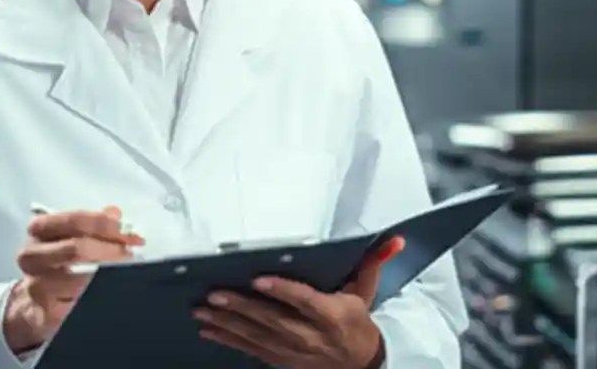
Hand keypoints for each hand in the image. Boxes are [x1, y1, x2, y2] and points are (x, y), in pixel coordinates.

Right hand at [3, 206, 144, 352]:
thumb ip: (94, 224)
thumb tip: (115, 213)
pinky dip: (96, 297)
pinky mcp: (43, 311)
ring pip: (78, 279)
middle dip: (109, 249)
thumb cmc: (58, 263)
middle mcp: (31, 255)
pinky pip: (76, 304)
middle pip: (76, 248)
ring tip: (124, 272)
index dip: (104, 225)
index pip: (74, 221)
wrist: (37, 301)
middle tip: (129, 253)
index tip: (126, 232)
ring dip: (107, 275)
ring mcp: (35, 285)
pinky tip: (109, 292)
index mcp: (39, 230)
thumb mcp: (72, 237)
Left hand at [195, 236, 405, 368]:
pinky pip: (250, 349)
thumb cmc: (356, 322)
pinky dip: (228, 340)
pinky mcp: (280, 359)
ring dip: (226, 324)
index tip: (258, 279)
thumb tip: (394, 239)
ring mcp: (292, 351)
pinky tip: (208, 331)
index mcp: (330, 315)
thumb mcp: (365, 292)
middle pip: (271, 320)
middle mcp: (309, 335)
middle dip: (240, 307)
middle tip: (214, 294)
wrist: (358, 365)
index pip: (303, 301)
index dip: (281, 290)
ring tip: (202, 311)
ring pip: (255, 336)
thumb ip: (373, 263)